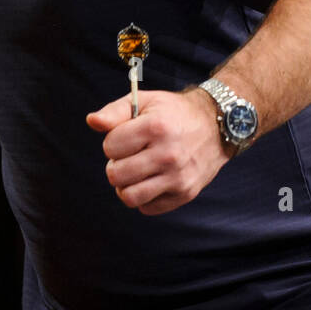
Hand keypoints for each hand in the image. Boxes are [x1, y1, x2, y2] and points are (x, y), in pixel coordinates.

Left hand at [86, 88, 226, 214]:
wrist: (218, 126)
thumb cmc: (175, 113)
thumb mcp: (147, 101)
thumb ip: (115, 111)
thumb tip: (92, 121)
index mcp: (155, 127)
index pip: (110, 147)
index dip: (113, 142)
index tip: (127, 137)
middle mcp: (168, 154)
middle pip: (116, 175)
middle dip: (117, 165)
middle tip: (130, 156)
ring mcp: (178, 176)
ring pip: (129, 197)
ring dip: (126, 186)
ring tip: (136, 172)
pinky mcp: (185, 193)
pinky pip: (148, 207)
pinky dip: (145, 198)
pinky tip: (153, 180)